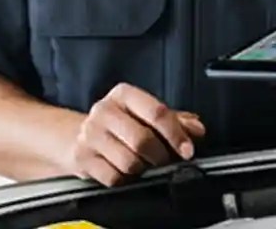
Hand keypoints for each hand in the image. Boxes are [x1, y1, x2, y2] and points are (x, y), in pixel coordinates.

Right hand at [68, 83, 205, 186]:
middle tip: (164, 161)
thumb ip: (174, 120)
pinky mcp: (82, 157)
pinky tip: (123, 171)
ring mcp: (90, 134)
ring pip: (129, 162)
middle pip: (142, 139)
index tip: (187, 150)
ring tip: (142, 165)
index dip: (176, 134)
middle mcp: (104, 111)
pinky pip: (113, 178)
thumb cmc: (119, 124)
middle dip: (160, 156)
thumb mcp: (145, 114)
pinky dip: (124, 180)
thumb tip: (196, 128)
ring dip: (142, 170)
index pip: (156, 112)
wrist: (78, 136)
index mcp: (124, 95)